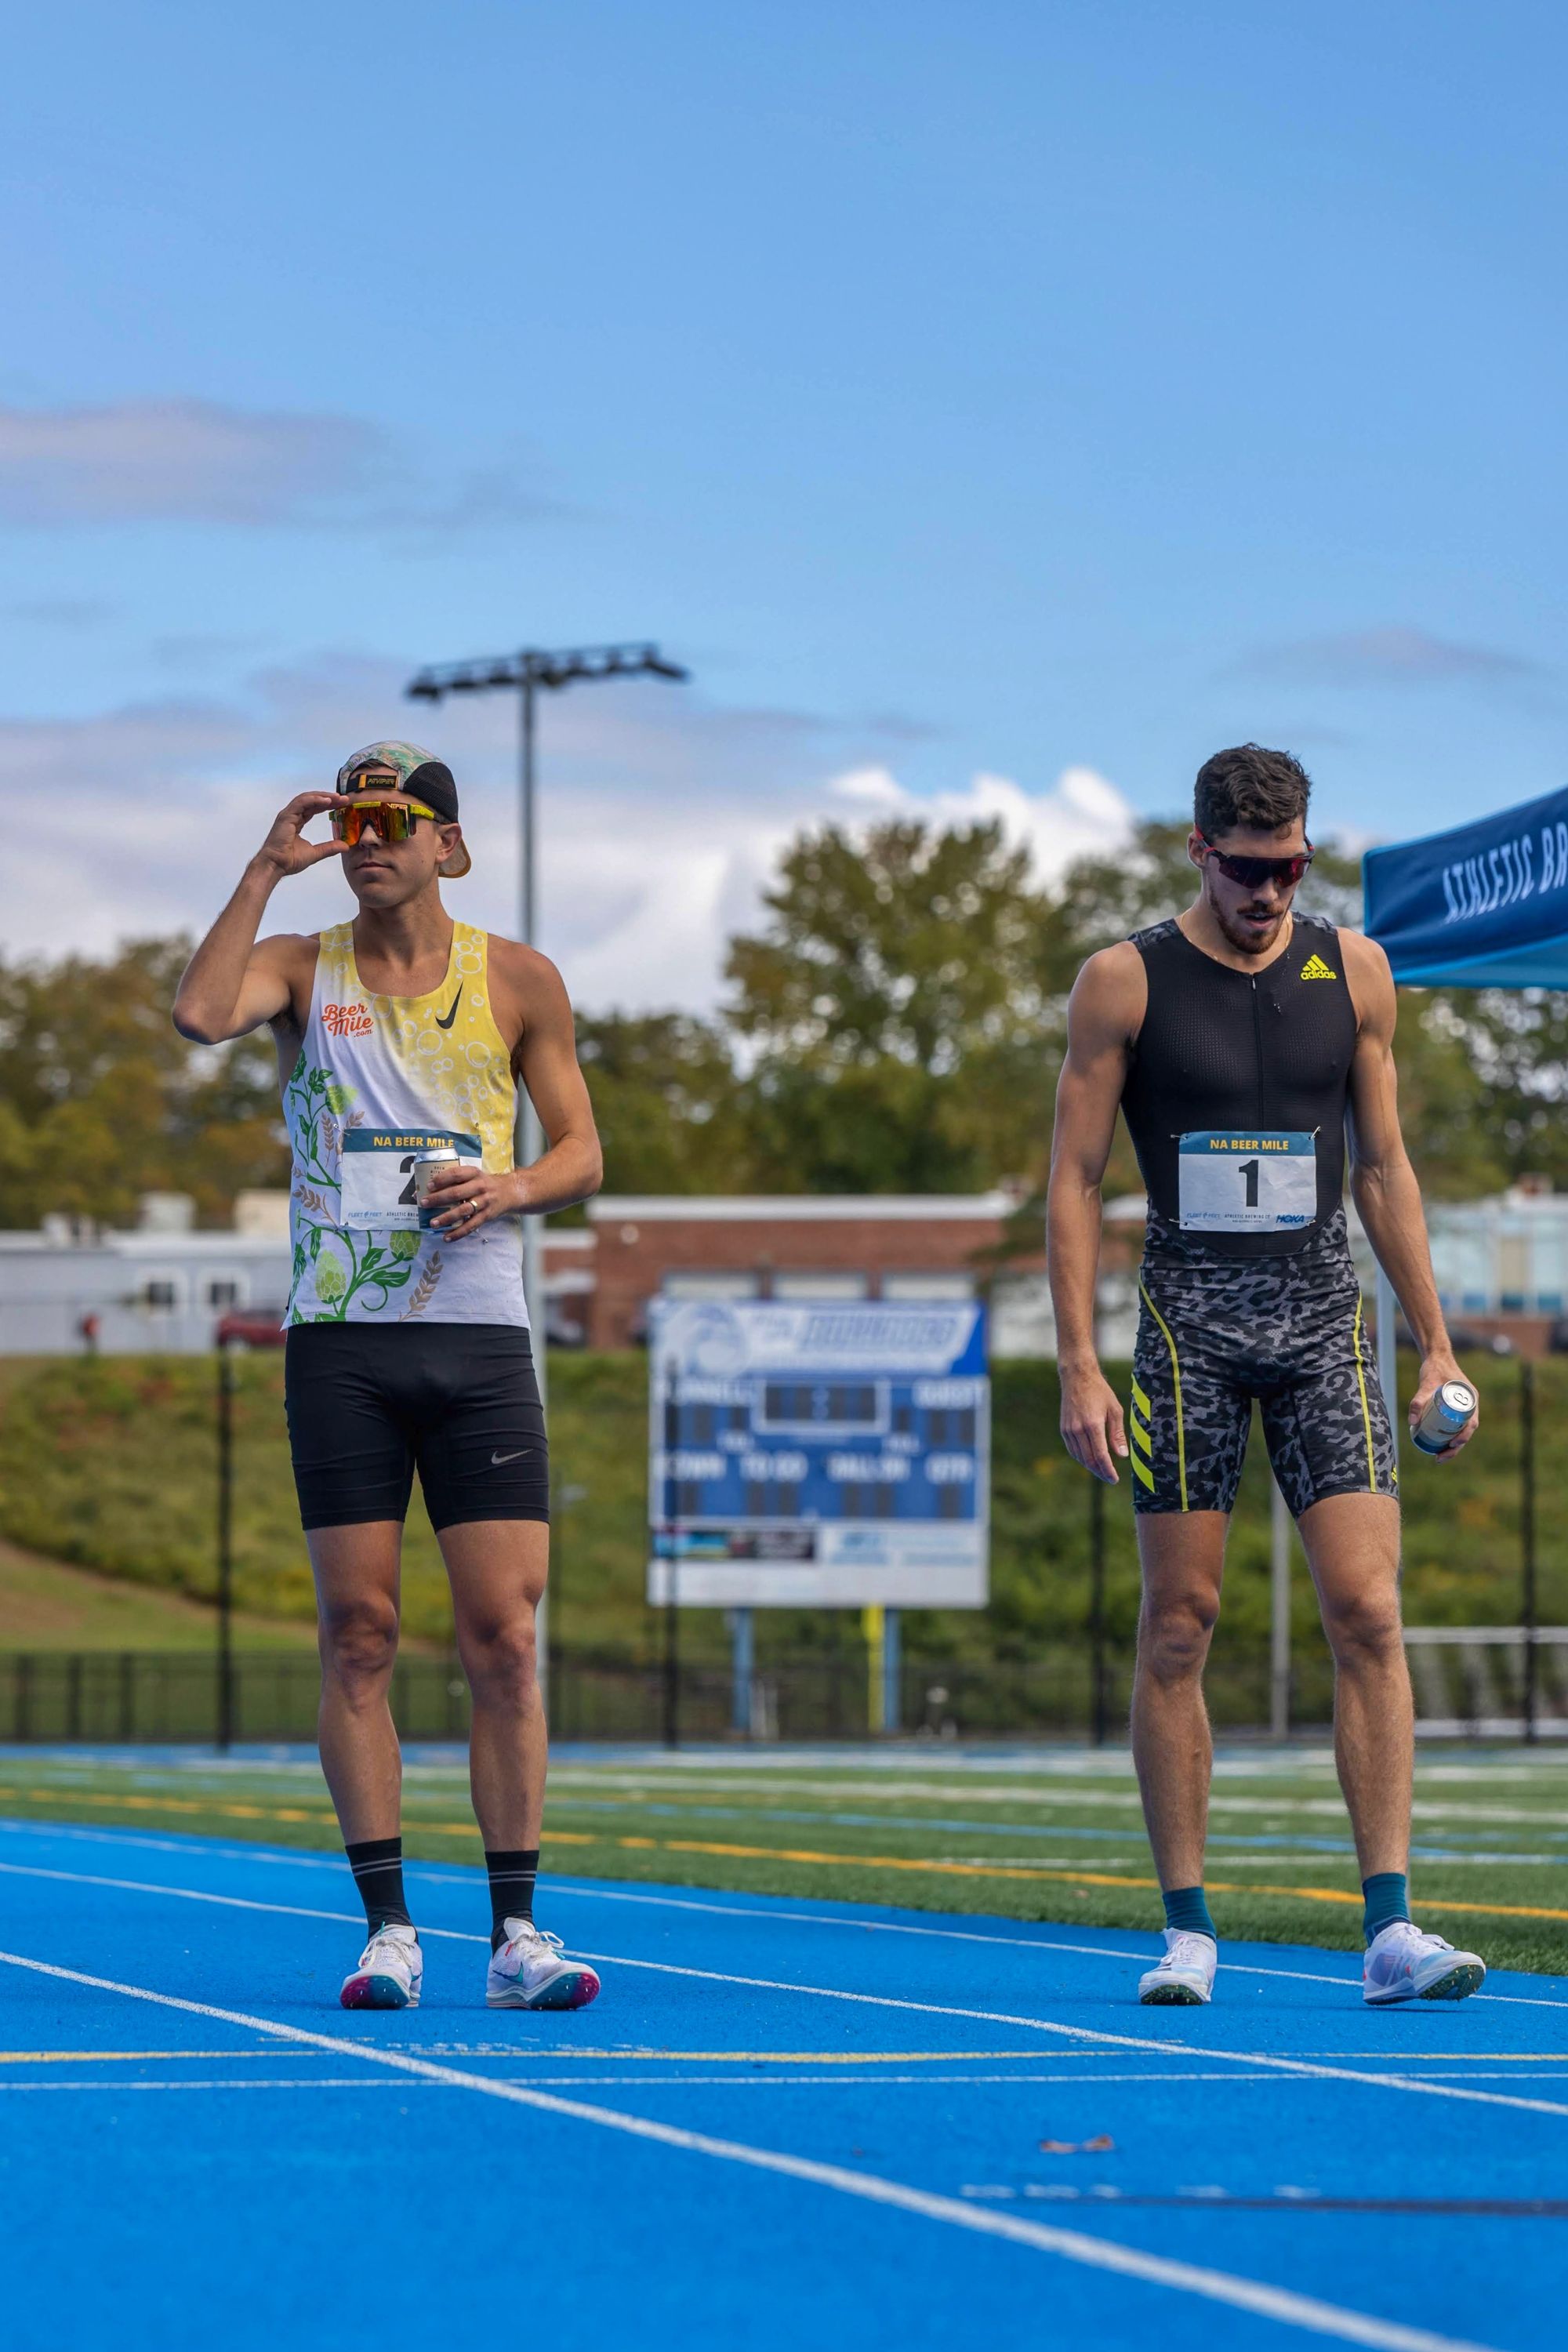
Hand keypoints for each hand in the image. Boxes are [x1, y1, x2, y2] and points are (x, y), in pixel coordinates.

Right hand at [252, 793, 350, 879]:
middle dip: (329, 798)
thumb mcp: (315, 853)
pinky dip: (314, 800)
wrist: (276, 865)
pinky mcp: (286, 816)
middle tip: (344, 799)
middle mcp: (292, 816)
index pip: (314, 808)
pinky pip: (301, 803)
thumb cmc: (289, 860)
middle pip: (312, 801)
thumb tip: (345, 846)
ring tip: (338, 798)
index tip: (343, 804)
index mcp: (297, 822)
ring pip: (307, 798)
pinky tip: (327, 801)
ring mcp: (288, 815)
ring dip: (323, 797)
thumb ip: (329, 848)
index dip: (328, 805)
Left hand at [425, 1161, 524, 1237]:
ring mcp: (484, 1202)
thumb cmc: (485, 1183)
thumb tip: (430, 1189)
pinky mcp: (487, 1216)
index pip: (456, 1174)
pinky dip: (458, 1233)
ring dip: (446, 1218)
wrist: (510, 1191)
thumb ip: (457, 1180)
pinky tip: (447, 1237)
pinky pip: (471, 1226)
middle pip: (456, 1193)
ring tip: (433, 1223)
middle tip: (423, 1203)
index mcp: (474, 1173)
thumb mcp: (474, 1176)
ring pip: (463, 1211)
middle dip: (438, 1199)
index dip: (441, 1179)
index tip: (428, 1185)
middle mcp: (479, 1186)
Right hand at [1060, 1362, 1127, 1482]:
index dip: (1108, 1470)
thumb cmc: (1099, 1391)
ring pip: (1080, 1457)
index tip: (1114, 1479)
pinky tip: (1090, 1460)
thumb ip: (1117, 1434)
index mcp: (1093, 1424)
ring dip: (1091, 1467)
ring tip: (1102, 1471)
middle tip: (1110, 1478)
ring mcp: (1069, 1430)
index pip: (1100, 1455)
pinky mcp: (1064, 1429)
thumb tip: (1122, 1455)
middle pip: (1089, 1459)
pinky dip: (1082, 1458)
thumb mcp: (1115, 1410)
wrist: (1077, 1377)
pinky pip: (1073, 1449)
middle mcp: (1078, 1429)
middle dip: (1100, 1472)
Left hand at [1409, 1352, 1477, 1459]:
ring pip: (1461, 1430)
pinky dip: (1450, 1435)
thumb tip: (1412, 1423)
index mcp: (1470, 1399)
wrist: (1436, 1356)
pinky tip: (1440, 1445)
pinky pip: (1456, 1424)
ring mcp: (1463, 1406)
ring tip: (1439, 1456)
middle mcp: (1469, 1404)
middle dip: (1455, 1447)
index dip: (1464, 1437)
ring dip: (1453, 1445)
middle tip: (1440, 1458)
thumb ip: (1418, 1401)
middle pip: (1466, 1431)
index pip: (1471, 1423)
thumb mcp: (1425, 1384)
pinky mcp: (1455, 1406)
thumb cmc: (1434, 1368)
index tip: (1452, 1445)